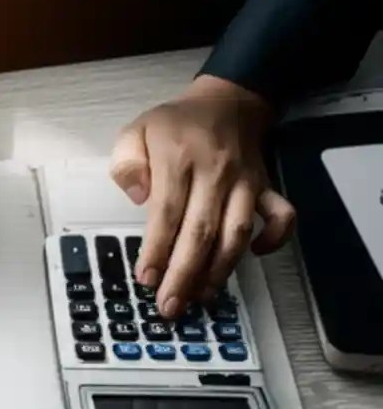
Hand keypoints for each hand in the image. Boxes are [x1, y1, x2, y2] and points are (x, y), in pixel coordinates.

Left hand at [109, 75, 295, 318]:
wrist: (226, 101)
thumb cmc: (174, 124)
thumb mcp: (135, 131)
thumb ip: (127, 163)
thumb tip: (139, 199)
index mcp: (178, 159)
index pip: (167, 212)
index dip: (157, 249)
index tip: (146, 279)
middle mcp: (215, 173)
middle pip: (202, 231)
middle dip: (184, 274)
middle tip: (169, 306)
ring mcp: (245, 182)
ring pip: (237, 232)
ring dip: (220, 269)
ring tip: (200, 298)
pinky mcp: (267, 187)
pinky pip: (281, 216)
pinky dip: (274, 239)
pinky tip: (256, 257)